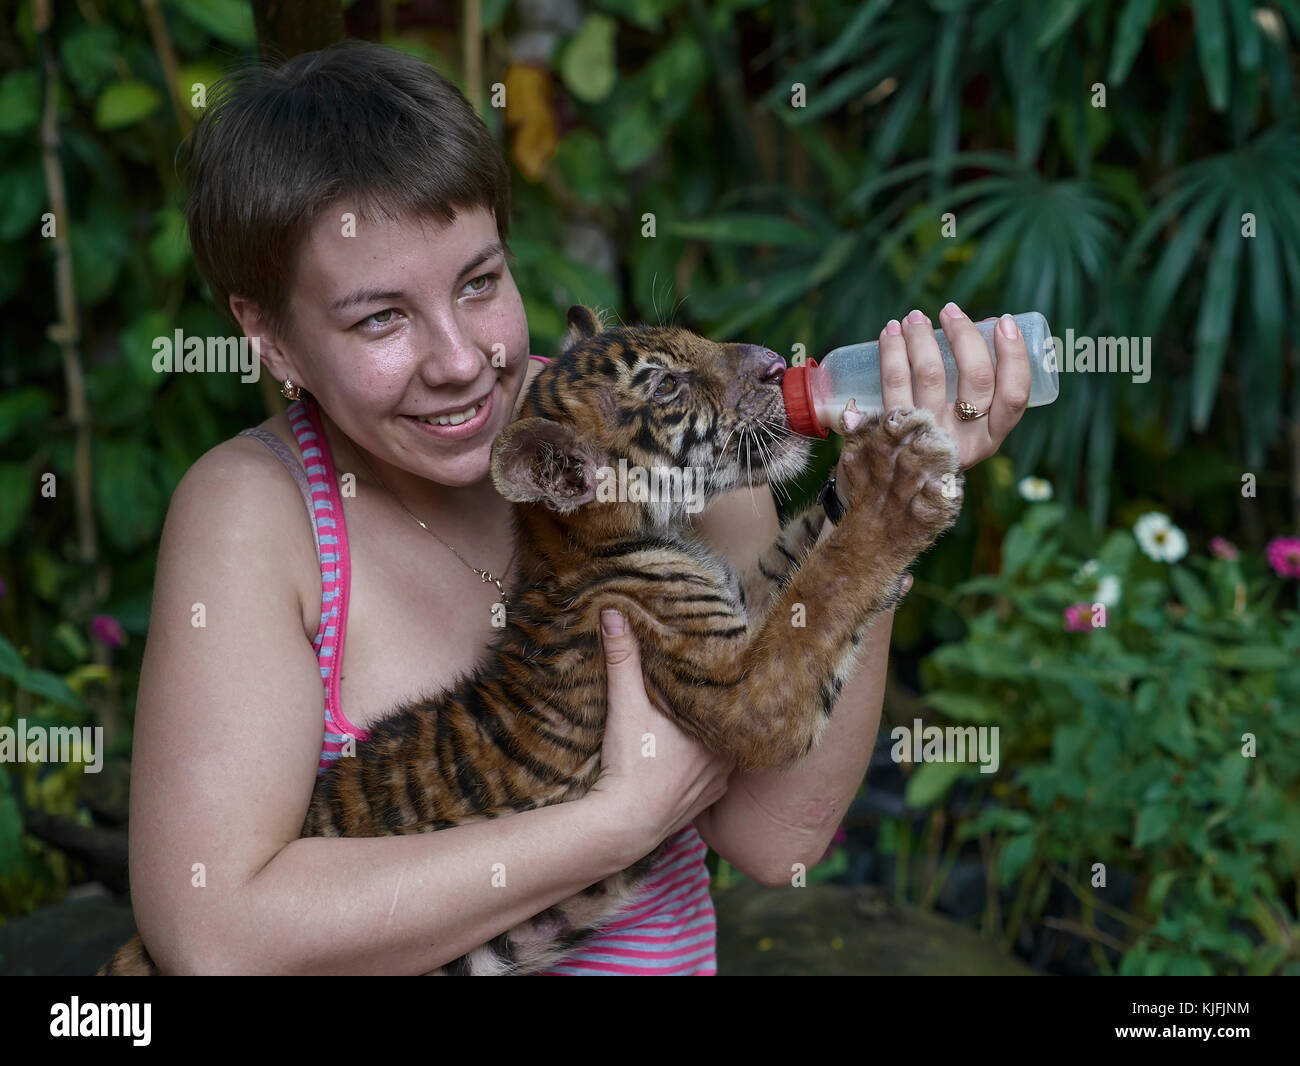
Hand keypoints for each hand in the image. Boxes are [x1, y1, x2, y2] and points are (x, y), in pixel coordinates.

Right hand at [585, 610, 732, 852]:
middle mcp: (726, 756)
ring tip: (694, 726)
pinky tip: (686, 762)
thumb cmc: (630, 761)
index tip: (713, 670)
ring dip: (709, 742)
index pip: (726, 700)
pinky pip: (713, 779)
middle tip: (702, 694)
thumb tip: (613, 612)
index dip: (718, 686)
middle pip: (724, 725)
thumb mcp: (626, 704)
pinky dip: (702, 770)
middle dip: (713, 713)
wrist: (625, 823)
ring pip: (721, 752)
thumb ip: (623, 658)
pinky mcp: (706, 803)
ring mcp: (718, 783)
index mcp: (716, 728)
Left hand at [869, 303, 1031, 470]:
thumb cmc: (940, 439)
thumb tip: (987, 324)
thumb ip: (982, 383)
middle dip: (964, 334)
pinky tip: (890, 331)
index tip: (1004, 322)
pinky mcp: (893, 430)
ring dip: (923, 336)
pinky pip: (893, 383)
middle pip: (975, 378)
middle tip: (950, 310)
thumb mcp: (969, 425)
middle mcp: (962, 440)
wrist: (892, 489)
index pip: (1014, 396)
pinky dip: (892, 351)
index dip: (1014, 356)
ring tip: (916, 317)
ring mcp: (927, 435)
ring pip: (930, 375)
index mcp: (992, 437)